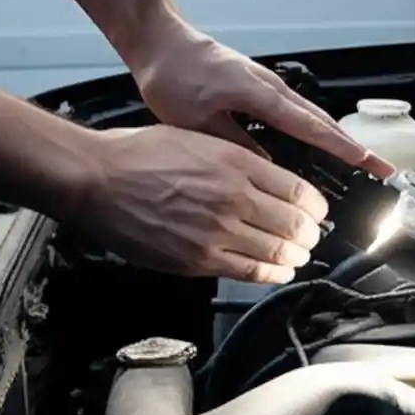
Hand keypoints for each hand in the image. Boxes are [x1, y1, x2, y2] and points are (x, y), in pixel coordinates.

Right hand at [72, 125, 328, 282]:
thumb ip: (239, 161)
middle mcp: (232, 198)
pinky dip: (272, 274)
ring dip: (296, 256)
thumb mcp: (199, 140)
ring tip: (298, 255)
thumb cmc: (138, 155)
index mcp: (236, 163)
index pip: (299, 190)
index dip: (316, 206)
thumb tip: (271, 179)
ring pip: (279, 252)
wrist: (97, 179)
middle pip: (296, 225)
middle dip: (310, 234)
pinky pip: (250, 272)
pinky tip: (277, 271)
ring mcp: (217, 232)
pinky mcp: (199, 260)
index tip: (317, 211)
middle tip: (311, 236)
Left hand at [127, 15, 395, 179]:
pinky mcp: (261, 85)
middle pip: (323, 120)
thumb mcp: (196, 121)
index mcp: (259, 94)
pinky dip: (317, 128)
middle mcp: (271, 86)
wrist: (160, 40)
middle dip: (354, 146)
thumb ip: (234, 146)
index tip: (367, 163)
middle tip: (382, 167)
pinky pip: (298, 110)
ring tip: (363, 160)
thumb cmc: (172, 74)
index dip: (341, 148)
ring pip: (313, 114)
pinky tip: (321, 142)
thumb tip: (265, 170)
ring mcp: (268, 84)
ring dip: (339, 138)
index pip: (310, 126)